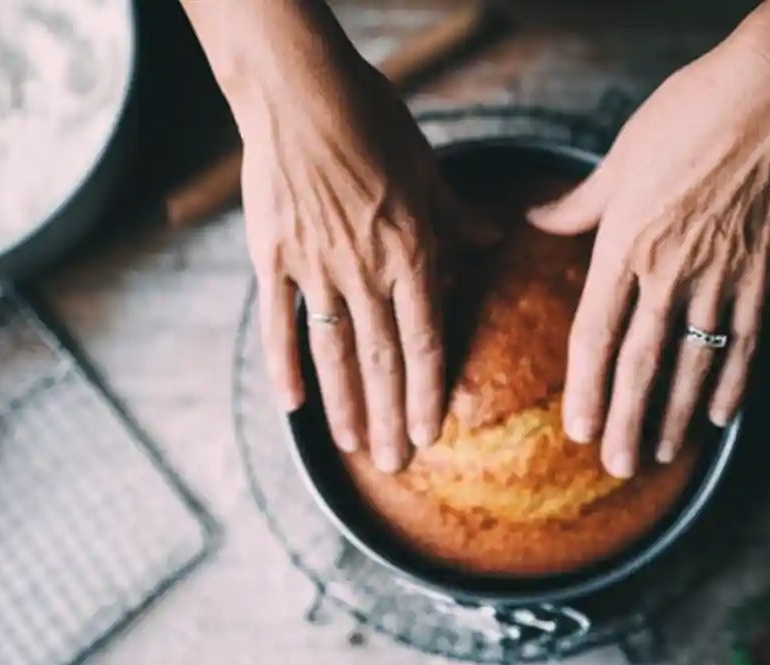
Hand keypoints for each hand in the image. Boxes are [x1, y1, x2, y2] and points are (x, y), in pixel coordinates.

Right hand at [236, 48, 478, 471]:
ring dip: (345, 406)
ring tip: (354, 448)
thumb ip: (458, 216)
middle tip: (397, 465)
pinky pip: (279, 324)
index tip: (433, 433)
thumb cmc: (372, 122)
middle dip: (392, 418)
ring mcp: (316, 270)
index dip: (428, 392)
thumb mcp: (429, 170)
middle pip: (382, 361)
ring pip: (334, 354)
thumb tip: (495, 236)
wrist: (301, 94)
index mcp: (412, 253)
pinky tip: (290, 405)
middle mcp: (367, 272)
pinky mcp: (273, 260)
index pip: (426, 341)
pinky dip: (283, 366)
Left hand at [529, 3, 769, 477]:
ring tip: (662, 454)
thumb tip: (535, 219)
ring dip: (675, 413)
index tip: (578, 428)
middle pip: (642, 362)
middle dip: (627, 421)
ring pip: (693, 361)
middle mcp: (669, 269)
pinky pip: (745, 339)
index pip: (596, 332)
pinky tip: (721, 416)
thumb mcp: (618, 158)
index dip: (587, 386)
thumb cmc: (685, 116)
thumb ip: (578, 203)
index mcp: (626, 242)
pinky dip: (733, 381)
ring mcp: (719, 275)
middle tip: (616, 466)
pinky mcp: (759, 273)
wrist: (767, 99)